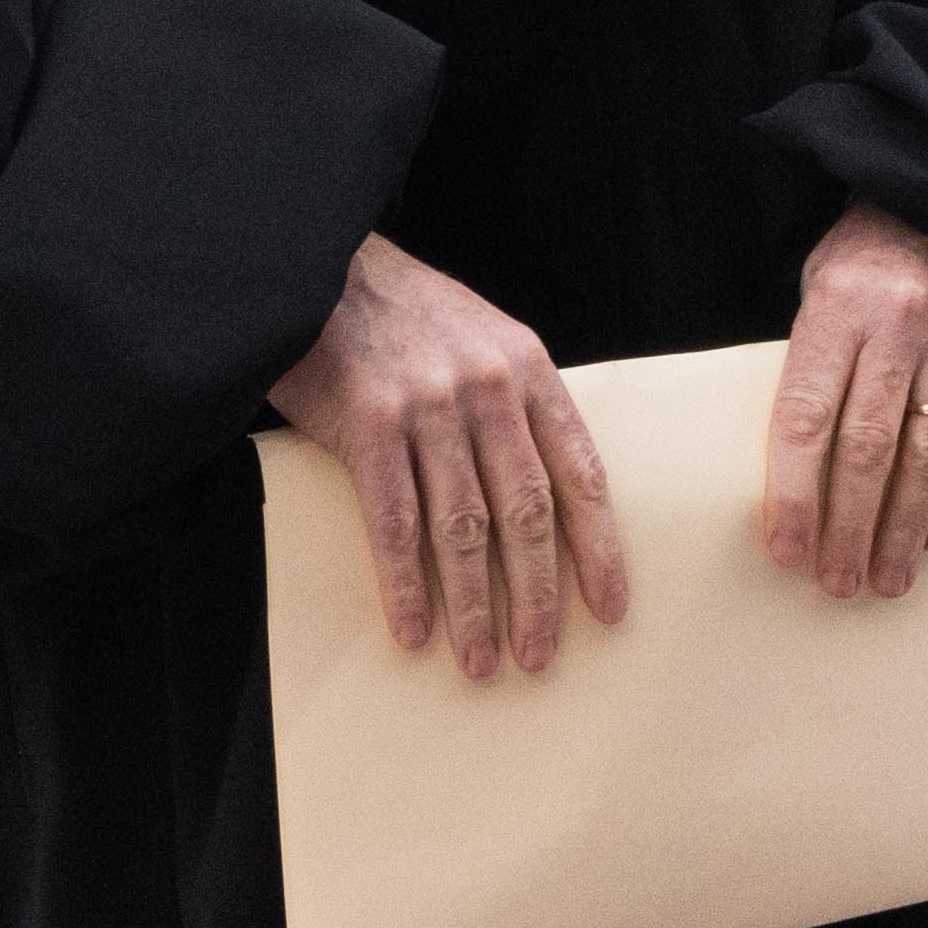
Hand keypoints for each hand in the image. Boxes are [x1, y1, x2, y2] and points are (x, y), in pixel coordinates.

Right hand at [270, 238, 627, 678]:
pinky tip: (413, 628)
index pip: (579, 473)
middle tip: (538, 657)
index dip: (599, 548)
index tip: (610, 608)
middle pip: (527, 512)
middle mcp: (486, 388)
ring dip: (474, 606)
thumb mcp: (480, 336)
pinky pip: (395, 522)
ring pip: (464, 528)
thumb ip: (513, 404)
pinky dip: (406, 584)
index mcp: (527, 368)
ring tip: (480, 662)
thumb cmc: (400, 313)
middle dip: (537, 596)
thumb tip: (539, 501)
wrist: (317, 266)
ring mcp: (428, 405)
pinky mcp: (368, 422)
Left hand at [764, 206, 927, 603]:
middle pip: (870, 448)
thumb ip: (814, 366)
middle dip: (853, 528)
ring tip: (888, 578)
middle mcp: (903, 319)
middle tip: (840, 584)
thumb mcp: (817, 287)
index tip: (787, 551)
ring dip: (907, 528)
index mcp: (839, 303)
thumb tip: (798, 473)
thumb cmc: (866, 255)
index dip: (796, 493)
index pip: (808, 416)